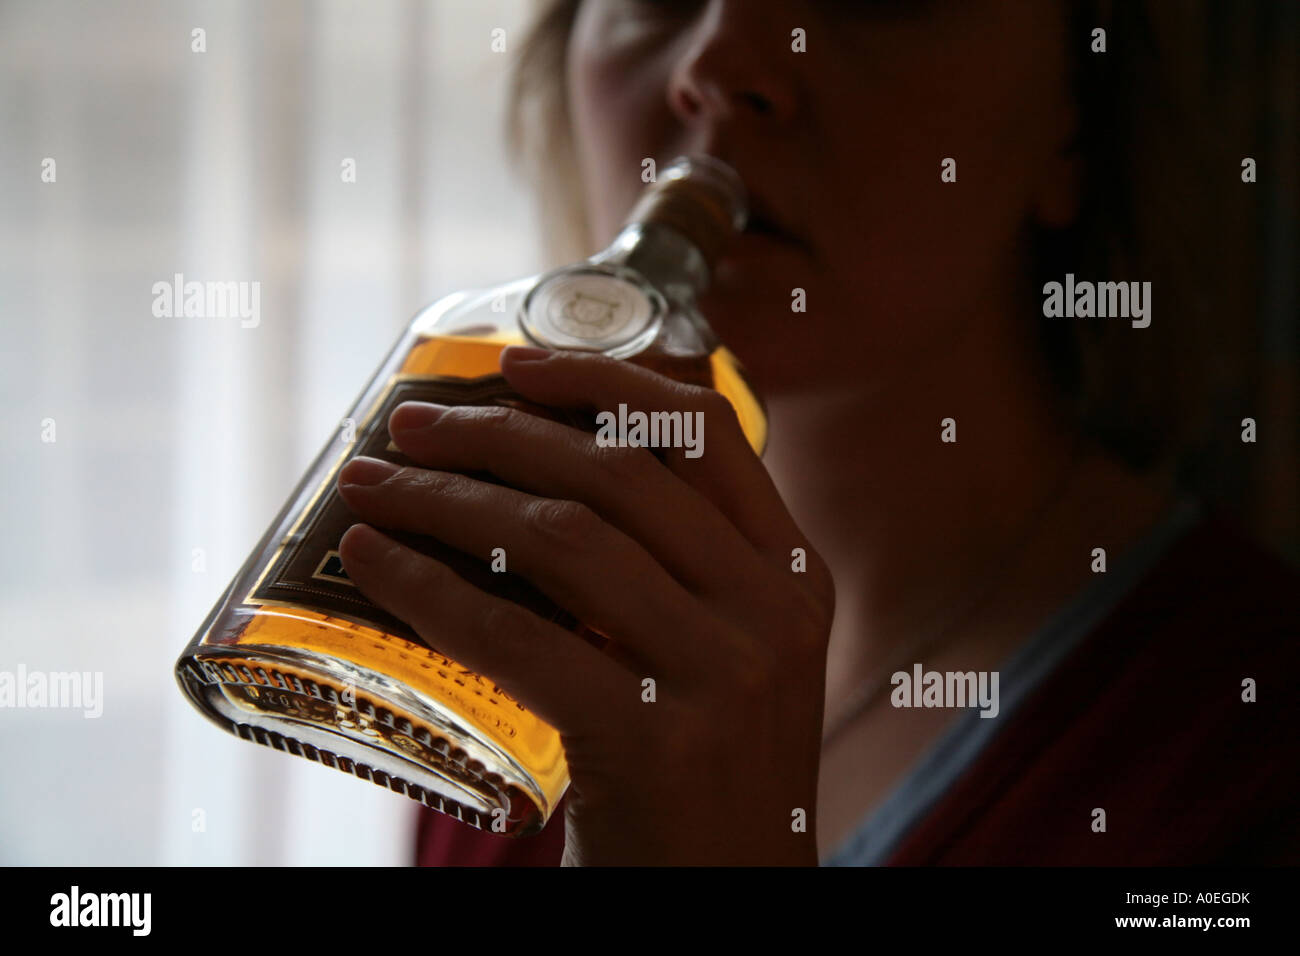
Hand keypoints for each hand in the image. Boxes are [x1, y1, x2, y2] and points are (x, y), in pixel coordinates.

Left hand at [335, 346, 833, 864]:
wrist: (734, 903)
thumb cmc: (711, 778)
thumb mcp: (733, 656)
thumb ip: (681, 572)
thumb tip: (551, 483)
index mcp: (794, 574)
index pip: (707, 433)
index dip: (604, 380)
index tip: (514, 366)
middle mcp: (772, 610)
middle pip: (617, 472)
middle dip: (496, 434)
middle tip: (408, 424)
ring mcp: (723, 675)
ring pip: (561, 537)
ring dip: (447, 498)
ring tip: (373, 486)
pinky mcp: (653, 743)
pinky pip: (516, 637)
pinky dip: (428, 588)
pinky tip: (374, 562)